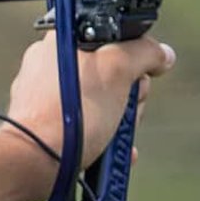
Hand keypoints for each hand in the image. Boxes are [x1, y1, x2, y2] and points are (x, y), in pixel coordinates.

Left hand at [2, 34, 174, 187]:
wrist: (36, 161)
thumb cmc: (71, 115)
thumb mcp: (119, 69)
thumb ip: (145, 53)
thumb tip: (162, 53)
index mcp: (63, 39)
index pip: (114, 39)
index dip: (134, 59)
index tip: (139, 76)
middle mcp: (50, 63)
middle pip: (112, 73)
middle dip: (129, 96)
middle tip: (124, 108)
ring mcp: (44, 95)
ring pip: (101, 102)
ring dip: (119, 122)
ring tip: (112, 134)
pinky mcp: (45, 124)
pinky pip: (84, 124)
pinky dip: (102, 137)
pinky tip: (111, 151)